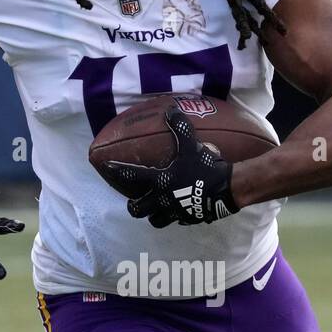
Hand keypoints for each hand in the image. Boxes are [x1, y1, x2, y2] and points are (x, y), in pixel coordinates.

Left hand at [106, 109, 239, 227]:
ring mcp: (173, 212)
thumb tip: (171, 110)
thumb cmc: (204, 167)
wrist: (225, 189)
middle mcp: (161, 199)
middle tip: (134, 199)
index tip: (107, 167)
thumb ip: (180, 128)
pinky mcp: (186, 219)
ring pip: (154, 220)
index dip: (117, 170)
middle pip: (137, 209)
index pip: (131, 175)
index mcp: (159, 180)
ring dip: (152, 215)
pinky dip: (174, 217)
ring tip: (154, 209)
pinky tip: (178, 212)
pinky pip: (175, 221)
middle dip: (134, 205)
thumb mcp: (191, 145)